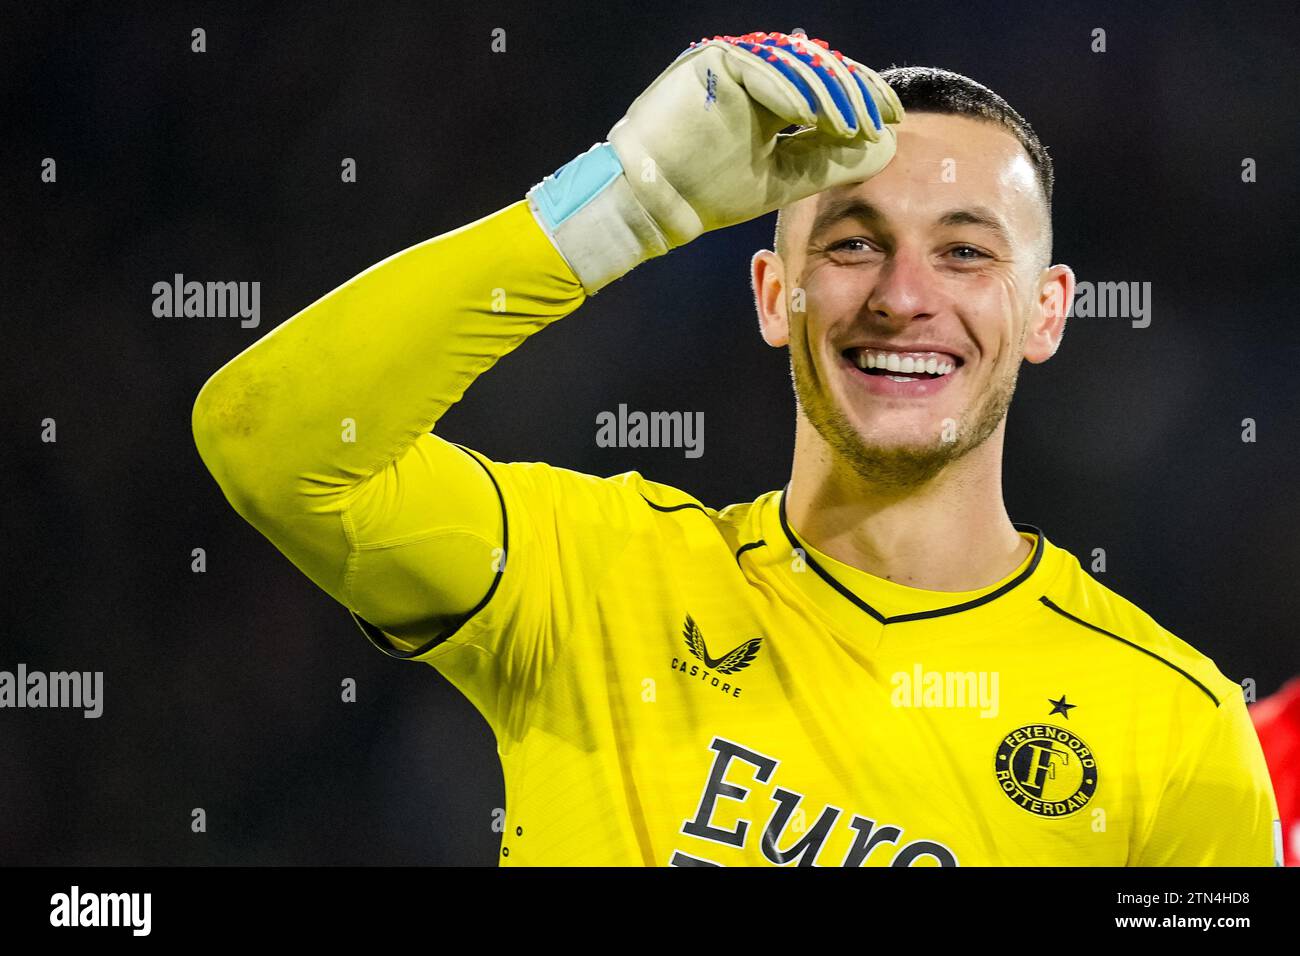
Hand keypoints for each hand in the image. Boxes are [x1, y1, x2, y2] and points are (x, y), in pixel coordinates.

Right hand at [610, 30, 903, 247]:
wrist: (657, 203)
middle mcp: (754, 73)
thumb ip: (829, 160)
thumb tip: (885, 145)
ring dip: (830, 93)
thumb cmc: (709, 193)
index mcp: (770, 97)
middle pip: (817, 68)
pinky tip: (816, 114)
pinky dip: (792, 90)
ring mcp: (733, 63)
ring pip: (795, 65)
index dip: (861, 97)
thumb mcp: (784, 178)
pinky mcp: (713, 62)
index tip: (892, 120)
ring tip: (854, 123)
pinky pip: (762, 69)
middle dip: (854, 91)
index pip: (825, 86)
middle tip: (881, 117)